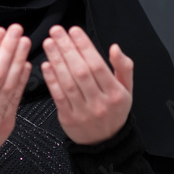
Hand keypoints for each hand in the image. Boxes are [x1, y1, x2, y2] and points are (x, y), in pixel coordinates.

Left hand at [41, 25, 133, 145]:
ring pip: (67, 82)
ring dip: (56, 60)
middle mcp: (100, 102)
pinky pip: (57, 95)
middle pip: (81, 71)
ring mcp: (83, 111)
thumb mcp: (127, 89)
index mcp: (116, 93)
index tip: (74, 31)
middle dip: (67, 48)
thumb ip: (123, 67)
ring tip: (49, 43)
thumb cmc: (114, 111)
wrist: (105, 142)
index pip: (98, 65)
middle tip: (56, 31)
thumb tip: (115, 48)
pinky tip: (46, 64)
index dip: (84, 46)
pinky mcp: (68, 118)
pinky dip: (51, 79)